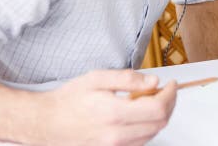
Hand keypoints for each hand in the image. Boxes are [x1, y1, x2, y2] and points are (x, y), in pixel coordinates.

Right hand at [37, 69, 177, 144]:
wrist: (46, 123)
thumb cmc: (69, 99)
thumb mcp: (96, 78)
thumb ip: (127, 79)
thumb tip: (153, 82)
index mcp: (114, 113)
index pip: (157, 108)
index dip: (171, 95)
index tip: (171, 84)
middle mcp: (116, 135)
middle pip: (159, 123)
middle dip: (169, 104)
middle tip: (165, 90)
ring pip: (152, 134)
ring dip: (159, 116)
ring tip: (150, 100)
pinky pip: (140, 142)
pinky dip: (147, 127)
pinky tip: (139, 114)